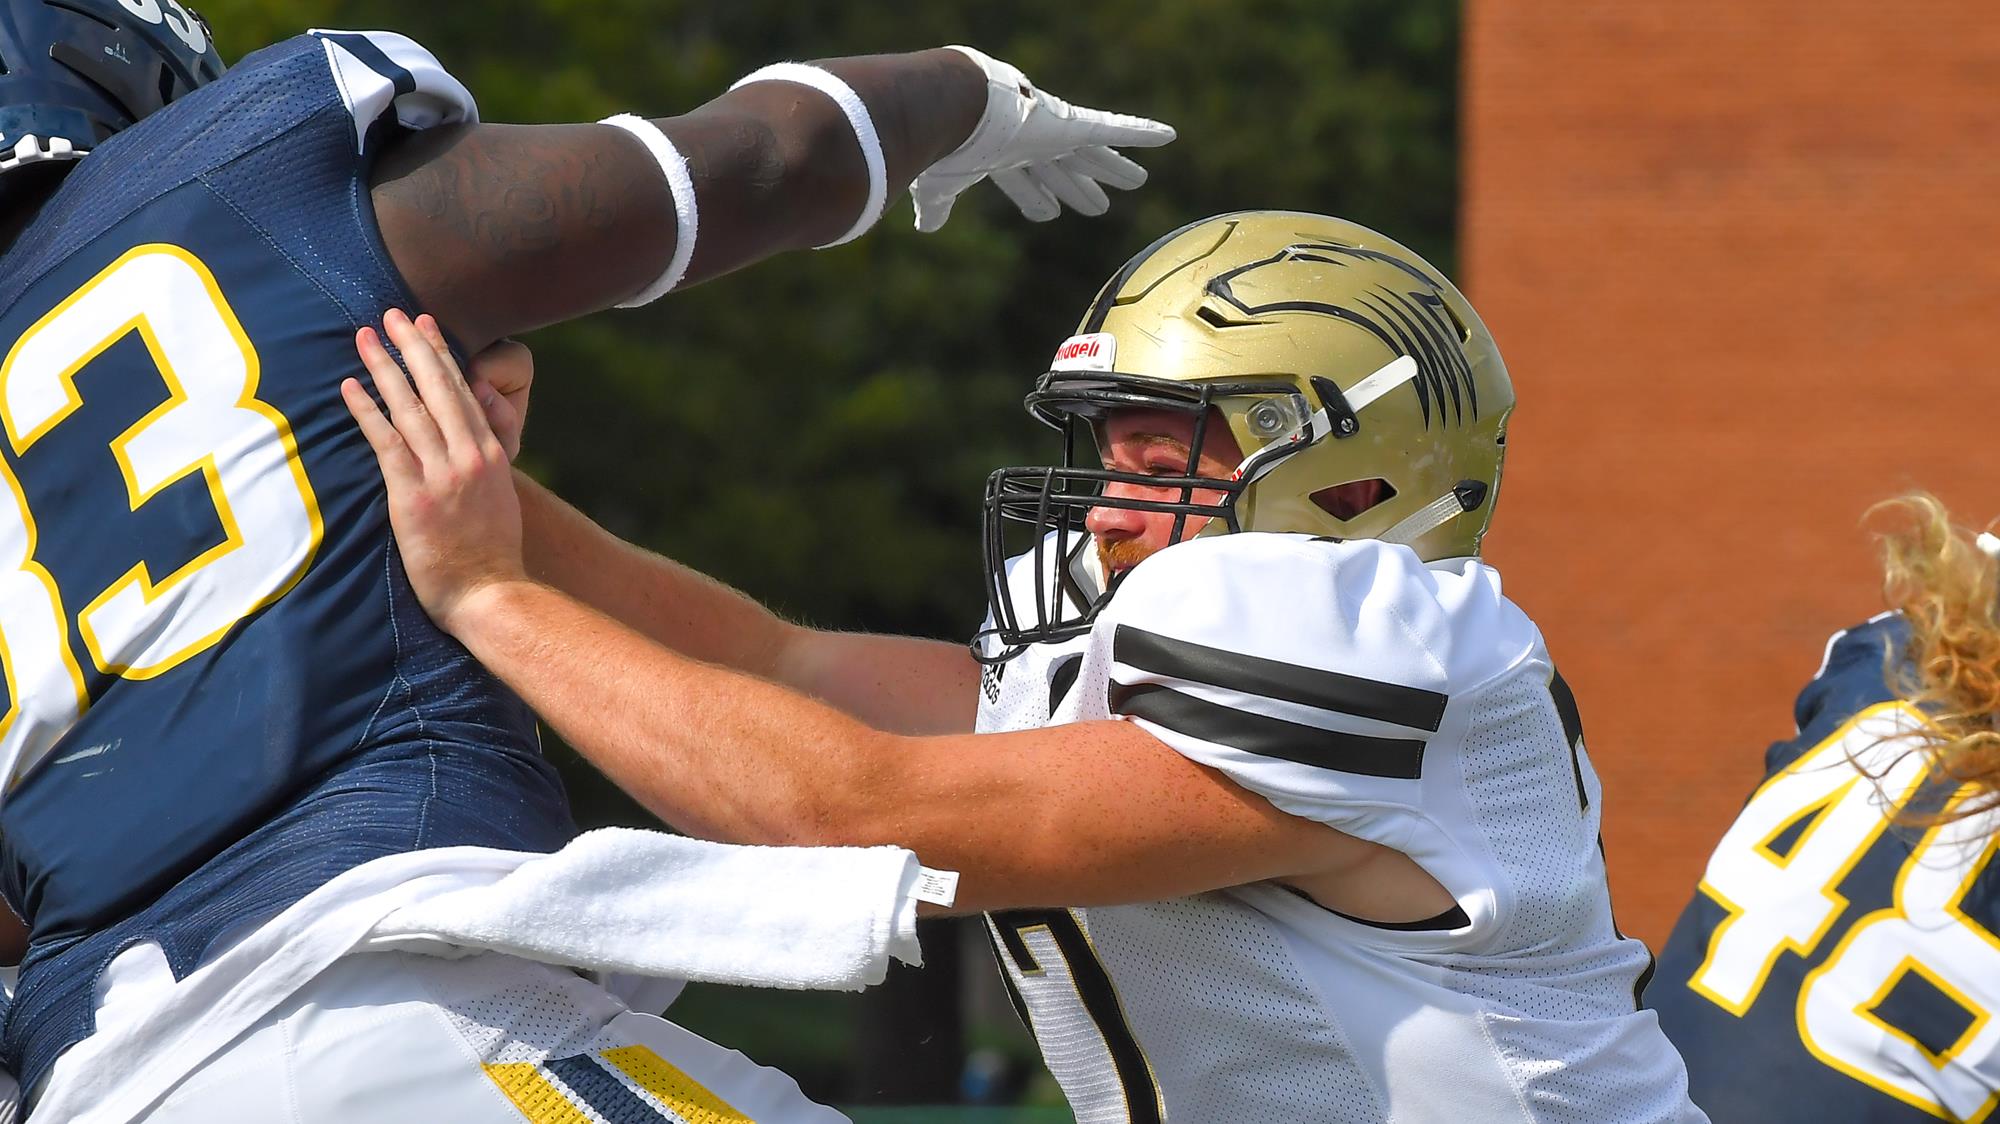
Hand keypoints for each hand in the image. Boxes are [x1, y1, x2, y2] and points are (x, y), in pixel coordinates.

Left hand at [342, 309, 528, 632]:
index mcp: (493, 456)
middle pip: (440, 388)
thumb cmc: (492, 559)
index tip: (427, 328)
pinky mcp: (415, 496)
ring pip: (411, 407)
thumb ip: (485, 471)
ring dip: (386, 367)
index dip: (443, 357)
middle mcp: (470, 456)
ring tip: (365, 336)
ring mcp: (443, 474)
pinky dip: (367, 411)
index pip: (465, 394)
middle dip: (415, 346)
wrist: (492, 595)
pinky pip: (387, 443)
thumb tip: (470, 453)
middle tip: (394, 313)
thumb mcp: (501, 504)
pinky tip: (350, 386)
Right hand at [910, 46, 1174, 231]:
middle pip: (1061, 168)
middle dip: (1078, 186)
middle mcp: (1028, 143)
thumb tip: (924, 228)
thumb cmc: (944, 145)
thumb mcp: (941, 183)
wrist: (954, 106)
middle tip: (1098, 206)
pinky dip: (1141, 133)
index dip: (1035, 197)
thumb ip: (938, 205)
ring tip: (1137, 181)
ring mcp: (1054, 133)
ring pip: (1091, 155)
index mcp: (998, 156)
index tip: (1049, 213)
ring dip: (1112, 169)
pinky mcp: (1073, 124)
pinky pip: (1116, 128)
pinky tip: (1168, 137)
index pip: (1022, 181)